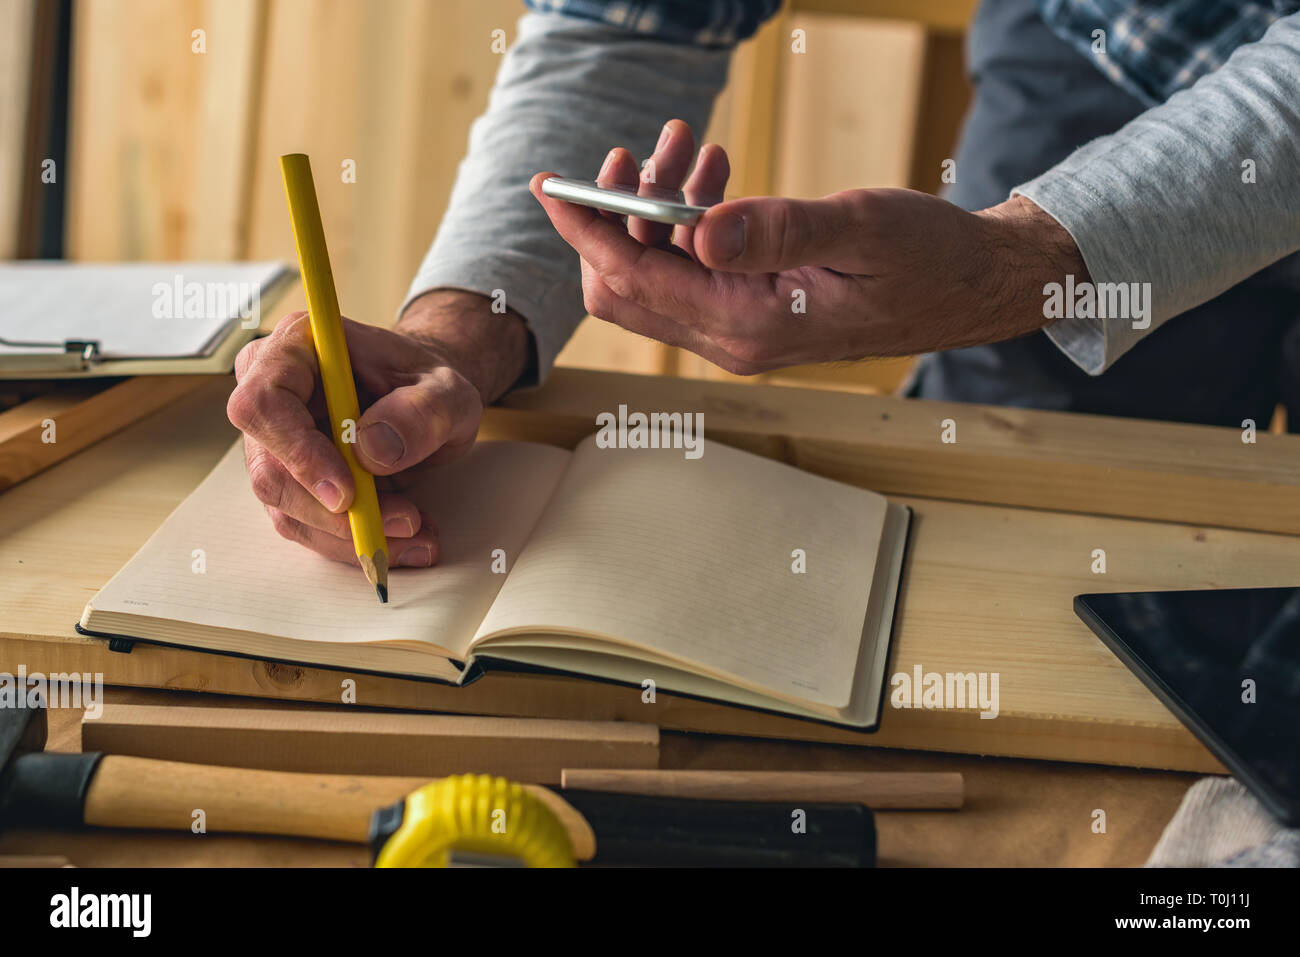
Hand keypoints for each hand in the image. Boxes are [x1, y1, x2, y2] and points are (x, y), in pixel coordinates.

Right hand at [227, 291, 529, 566]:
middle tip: (406, 521)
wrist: (427, 402)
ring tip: (418, 531)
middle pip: (270, 471)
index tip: (348, 492)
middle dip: (336, 513)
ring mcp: (273, 442)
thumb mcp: (449, 392)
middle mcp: (271, 392)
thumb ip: (422, 411)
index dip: (298, 454)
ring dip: (352, 535)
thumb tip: (371, 450)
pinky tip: (403, 538)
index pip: (264, 403)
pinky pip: (307, 526)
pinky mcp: (289, 481)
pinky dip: (354, 541)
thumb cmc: (429, 385)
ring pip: (287, 510)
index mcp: (298, 348)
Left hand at [531, 119, 1085, 373]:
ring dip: (656, 208)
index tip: (550, 185)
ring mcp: (741, 330)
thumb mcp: (859, 229)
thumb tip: (699, 229)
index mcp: (749, 326)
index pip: (632, 281)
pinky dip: (686, 219)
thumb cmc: (929, 258)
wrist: (972, 286)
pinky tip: (714, 172)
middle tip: (643, 152)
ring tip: (690, 147)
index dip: (585, 231)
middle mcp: (733, 339)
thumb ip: (778, 231)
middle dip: (618, 214)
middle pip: (627, 287)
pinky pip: (692, 270)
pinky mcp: (753, 312)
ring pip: (657, 274)